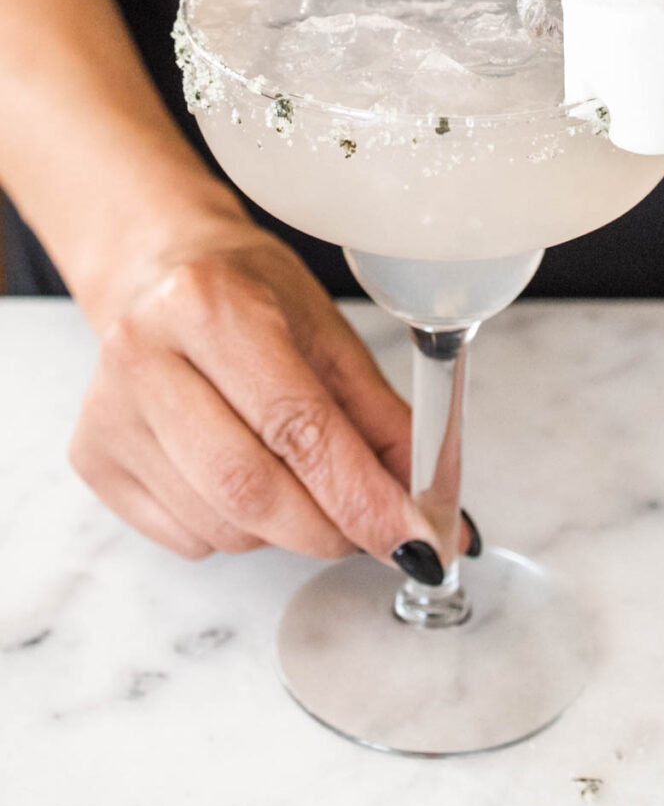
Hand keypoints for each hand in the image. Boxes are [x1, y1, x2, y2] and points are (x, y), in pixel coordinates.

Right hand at [70, 215, 470, 565]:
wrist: (156, 268)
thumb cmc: (245, 293)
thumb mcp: (327, 333)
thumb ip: (382, 420)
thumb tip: (430, 507)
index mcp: (210, 306)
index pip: (297, 426)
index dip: (361, 495)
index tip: (413, 538)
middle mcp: (145, 355)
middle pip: (249, 489)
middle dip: (328, 528)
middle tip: (371, 531)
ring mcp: (109, 411)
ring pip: (220, 525)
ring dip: (284, 531)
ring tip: (300, 482)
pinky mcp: (91, 457)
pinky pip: (186, 538)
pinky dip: (236, 531)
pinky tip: (241, 475)